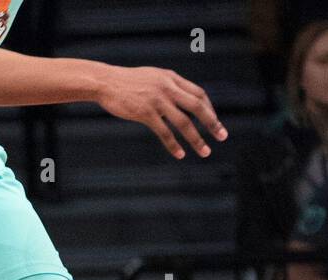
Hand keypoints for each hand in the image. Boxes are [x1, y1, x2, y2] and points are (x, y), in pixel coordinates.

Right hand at [94, 65, 225, 159]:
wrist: (105, 82)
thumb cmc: (126, 82)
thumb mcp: (152, 77)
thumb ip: (167, 85)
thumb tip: (178, 98)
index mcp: (171, 78)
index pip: (198, 94)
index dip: (209, 109)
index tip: (214, 122)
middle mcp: (168, 88)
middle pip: (197, 107)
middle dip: (212, 123)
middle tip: (222, 136)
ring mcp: (157, 101)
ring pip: (184, 122)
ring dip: (196, 139)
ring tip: (205, 152)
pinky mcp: (145, 113)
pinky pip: (164, 132)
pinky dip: (174, 145)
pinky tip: (180, 154)